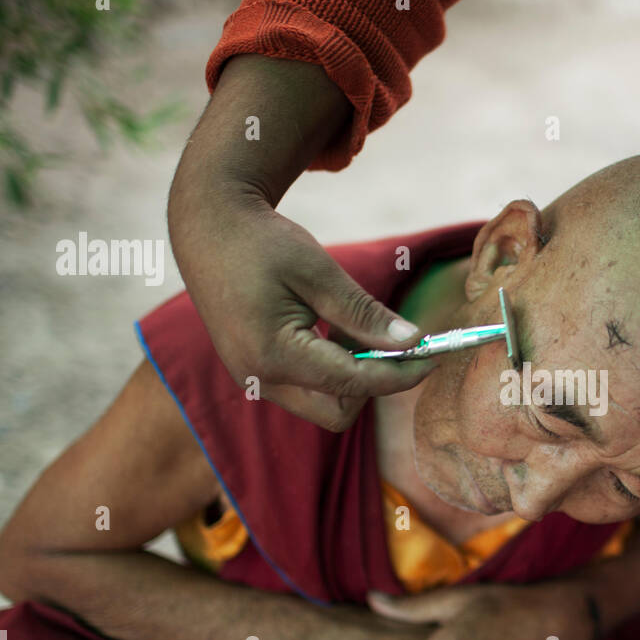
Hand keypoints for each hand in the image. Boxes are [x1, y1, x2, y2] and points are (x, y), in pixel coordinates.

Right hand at [170, 197, 437, 430]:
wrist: (207, 227)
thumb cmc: (261, 242)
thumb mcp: (318, 271)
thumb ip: (364, 314)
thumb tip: (411, 343)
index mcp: (273, 354)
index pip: (353, 383)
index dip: (399, 374)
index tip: (432, 357)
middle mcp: (259, 378)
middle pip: (338, 412)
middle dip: (373, 384)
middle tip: (392, 340)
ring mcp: (254, 379)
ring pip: (323, 404)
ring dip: (353, 375)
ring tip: (352, 322)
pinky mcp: (256, 372)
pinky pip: (307, 389)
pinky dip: (333, 368)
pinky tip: (333, 327)